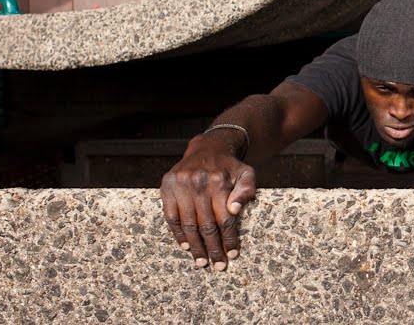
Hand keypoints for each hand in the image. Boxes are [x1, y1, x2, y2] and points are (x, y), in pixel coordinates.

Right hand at [160, 131, 255, 269]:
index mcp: (219, 181)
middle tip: (218, 265)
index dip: (229, 239)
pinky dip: (178, 233)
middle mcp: (198, 182)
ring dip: (195, 246)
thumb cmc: (229, 167)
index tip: (233, 254)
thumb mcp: (246, 173)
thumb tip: (235, 209)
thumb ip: (246, 189)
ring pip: (188, 223)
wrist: (208, 148)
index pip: (225, 218)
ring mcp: (180, 184)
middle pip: (206, 224)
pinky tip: (186, 246)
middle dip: (213, 248)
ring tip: (202, 261)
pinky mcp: (167, 186)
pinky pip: (171, 216)